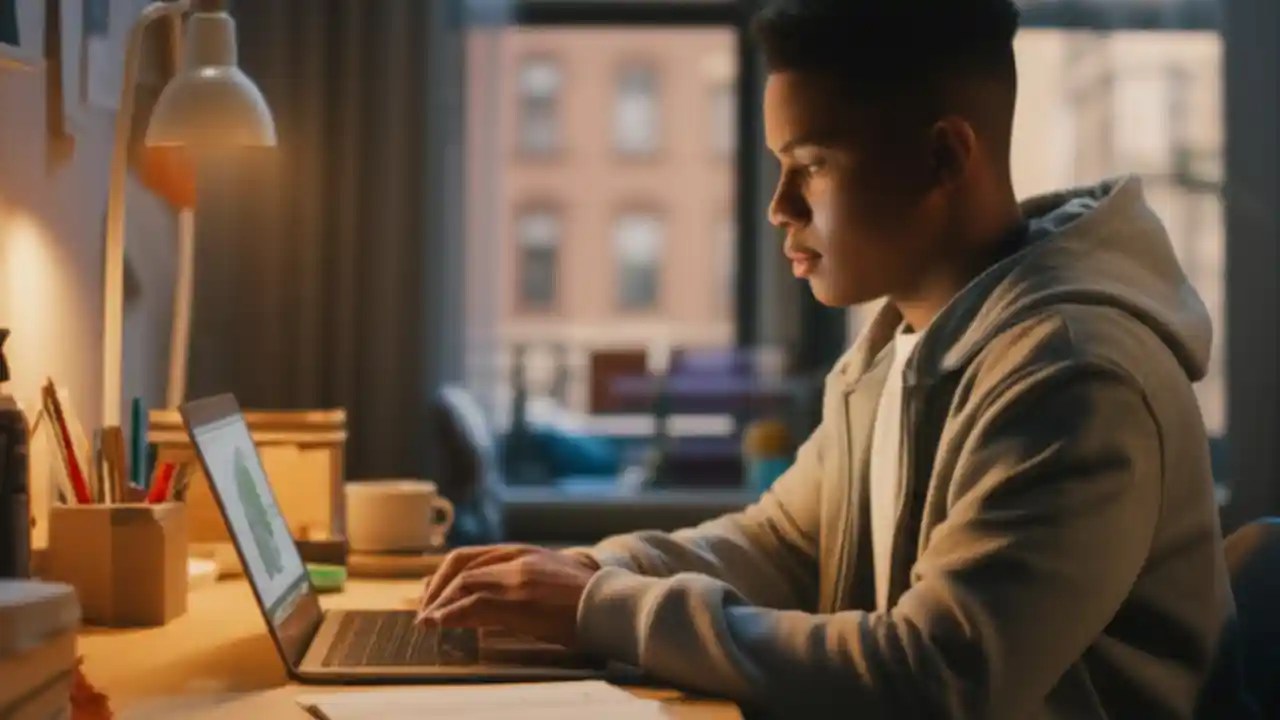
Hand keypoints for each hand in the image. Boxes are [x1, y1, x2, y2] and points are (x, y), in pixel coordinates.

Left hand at [416, 546, 600, 647]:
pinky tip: (440, 624)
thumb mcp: (549, 578)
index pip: (470, 556)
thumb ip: (521, 579)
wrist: (612, 603)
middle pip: (460, 566)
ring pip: (464, 583)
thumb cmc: (586, 598)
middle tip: (424, 612)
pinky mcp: (520, 600)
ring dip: (438, 604)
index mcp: (522, 552)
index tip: (431, 595)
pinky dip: (451, 614)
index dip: (444, 576)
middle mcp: (516, 559)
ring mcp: (518, 578)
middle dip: (435, 589)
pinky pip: (475, 604)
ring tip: (426, 623)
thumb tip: (494, 597)